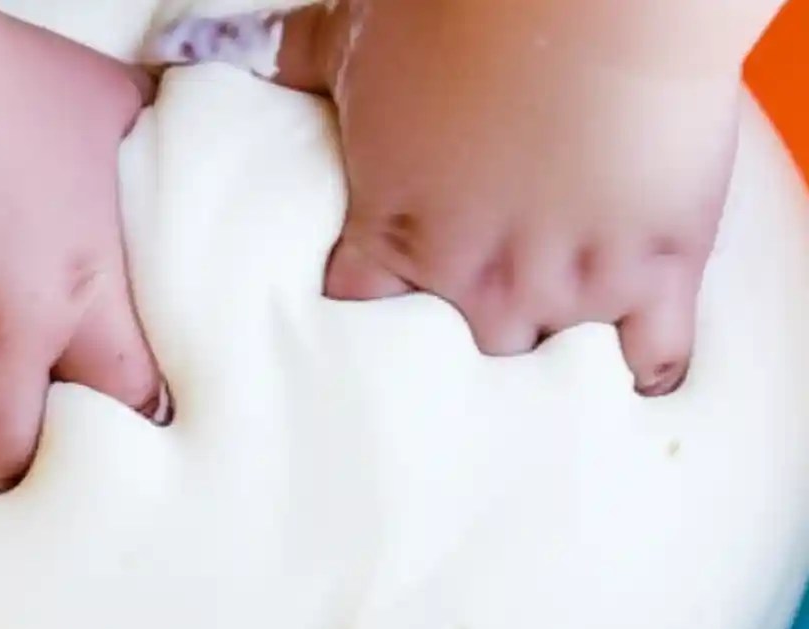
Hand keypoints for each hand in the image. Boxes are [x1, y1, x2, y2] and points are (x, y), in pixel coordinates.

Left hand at [150, 0, 740, 394]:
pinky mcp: (649, 274)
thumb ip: (281, 56)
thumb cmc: (462, 9)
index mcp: (392, 234)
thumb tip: (191, 43)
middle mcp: (470, 280)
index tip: (367, 324)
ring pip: (541, 371)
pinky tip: (632, 379)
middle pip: (448, 360)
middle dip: (453, 351)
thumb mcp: (352, 34)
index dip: (359, 316)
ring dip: (542, 370)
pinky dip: (645, 372)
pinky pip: (650, 361)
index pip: (353, 312)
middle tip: (463, 343)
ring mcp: (561, 287)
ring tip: (541, 380)